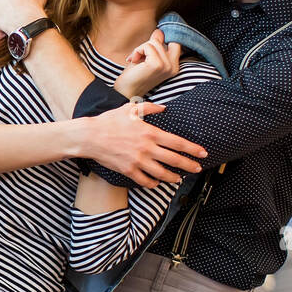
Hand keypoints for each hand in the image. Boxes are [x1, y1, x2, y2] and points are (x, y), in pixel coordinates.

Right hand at [78, 101, 207, 186]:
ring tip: (179, 178)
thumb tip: (163, 108)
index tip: (202, 153)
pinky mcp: (128, 170)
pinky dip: (153, 183)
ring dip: (173, 177)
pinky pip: (145, 180)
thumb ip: (149, 108)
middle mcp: (147, 148)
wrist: (90, 136)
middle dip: (189, 165)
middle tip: (198, 169)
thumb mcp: (129, 109)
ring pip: (162, 173)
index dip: (192, 149)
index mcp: (150, 132)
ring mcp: (138, 161)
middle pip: (174, 160)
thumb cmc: (108, 121)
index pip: (177, 142)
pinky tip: (156, 182)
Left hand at [114, 29, 180, 97]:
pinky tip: (133, 60)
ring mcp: (166, 66)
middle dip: (149, 44)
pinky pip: (147, 46)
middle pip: (163, 40)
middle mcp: (173, 66)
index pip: (176, 42)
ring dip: (140, 48)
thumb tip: (159, 32)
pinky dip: (138, 50)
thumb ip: (155, 45)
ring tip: (136, 60)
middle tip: (139, 55)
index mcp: (174, 66)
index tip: (154, 38)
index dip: (165, 37)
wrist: (125, 91)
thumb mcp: (147, 57)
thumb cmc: (135, 75)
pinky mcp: (157, 64)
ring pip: (154, 42)